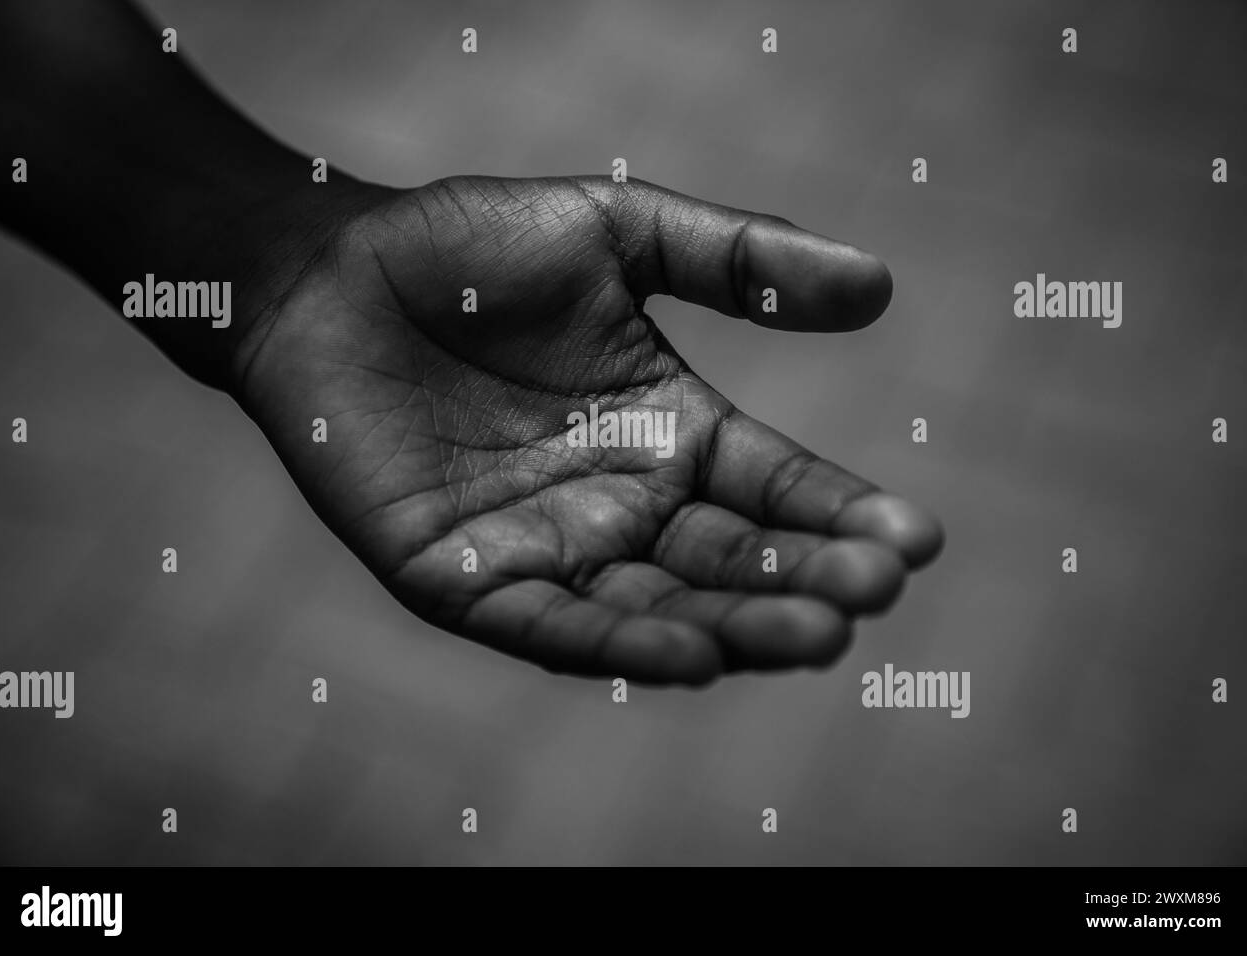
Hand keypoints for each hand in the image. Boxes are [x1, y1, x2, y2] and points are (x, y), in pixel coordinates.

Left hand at [230, 175, 942, 684]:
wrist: (331, 273)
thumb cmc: (474, 251)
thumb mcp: (619, 230)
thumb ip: (739, 259)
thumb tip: (882, 285)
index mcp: (673, 431)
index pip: (778, 486)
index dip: (843, 513)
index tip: (915, 538)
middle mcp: (625, 505)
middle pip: (732, 561)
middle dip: (804, 582)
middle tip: (873, 592)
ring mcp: (549, 550)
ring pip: (659, 607)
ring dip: (736, 628)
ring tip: (815, 635)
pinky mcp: (466, 581)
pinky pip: (550, 624)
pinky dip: (615, 645)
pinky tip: (687, 656)